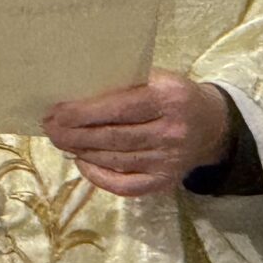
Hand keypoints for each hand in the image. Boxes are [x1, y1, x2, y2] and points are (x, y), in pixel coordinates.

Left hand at [42, 70, 230, 197]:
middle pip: (113, 137)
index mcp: (169, 99)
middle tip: (49, 128)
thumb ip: (124, 82)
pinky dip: (98, 176)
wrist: (212, 126)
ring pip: (115, 160)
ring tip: (59, 140)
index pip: (119, 108)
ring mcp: (169, 161)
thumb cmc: (173, 95)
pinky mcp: (165, 182)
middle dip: (74, 134)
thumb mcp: (157, 78)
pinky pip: (125, 185)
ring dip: (81, 151)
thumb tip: (75, 91)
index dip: (83, 112)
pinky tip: (81, 162)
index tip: (56, 111)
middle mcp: (172, 132)